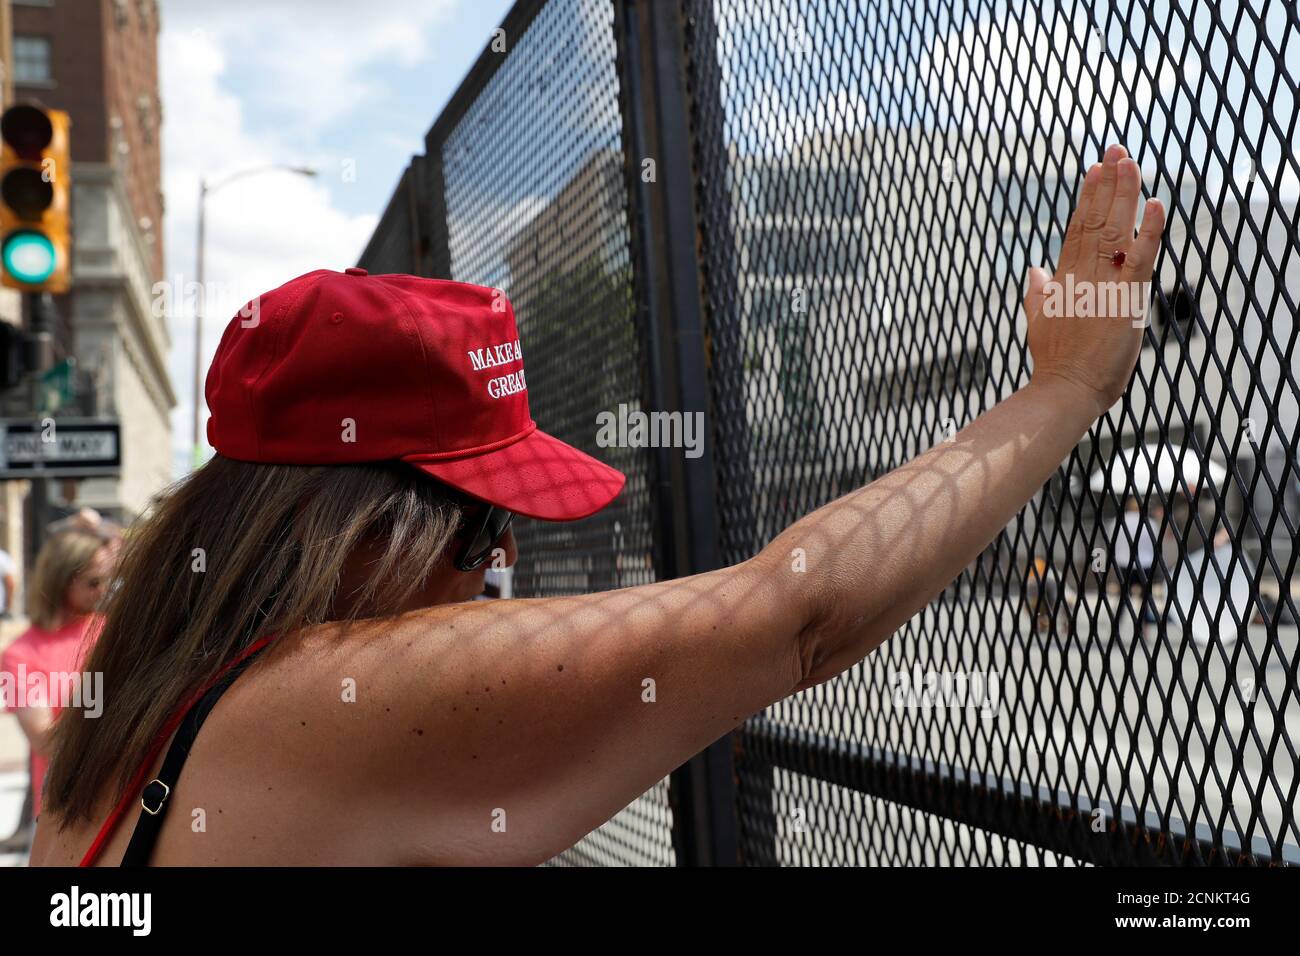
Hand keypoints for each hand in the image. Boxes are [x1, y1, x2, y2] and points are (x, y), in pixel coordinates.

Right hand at [1024, 144, 1165, 413]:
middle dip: (1107, 183)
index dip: (1089, 197)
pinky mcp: (1126, 300)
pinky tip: (1156, 203)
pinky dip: (1149, 231)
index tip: (1096, 168)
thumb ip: (1038, 294)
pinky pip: (1141, 259)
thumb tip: (1035, 271)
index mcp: (1065, 279)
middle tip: (1116, 150)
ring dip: (1123, 194)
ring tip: (1128, 162)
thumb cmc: (1055, 364)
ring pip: (1115, 230)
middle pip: (1097, 219)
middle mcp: (1083, 275)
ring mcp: (1104, 285)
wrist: (1064, 390)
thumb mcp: (1040, 322)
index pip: (1079, 228)